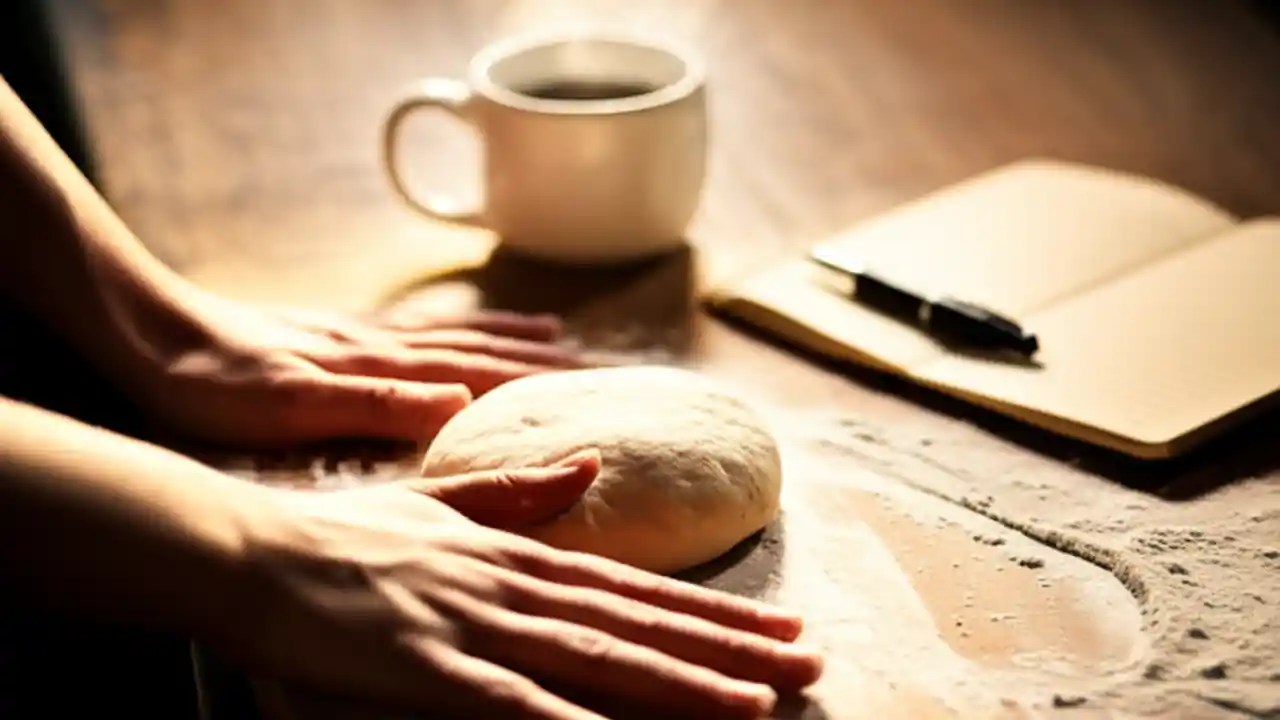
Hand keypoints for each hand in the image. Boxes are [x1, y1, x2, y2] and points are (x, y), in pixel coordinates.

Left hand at [123, 291, 582, 445]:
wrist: (150, 333)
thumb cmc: (217, 386)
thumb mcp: (298, 405)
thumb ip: (382, 402)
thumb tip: (466, 399)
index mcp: (380, 365)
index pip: (477, 369)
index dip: (537, 377)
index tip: (593, 380)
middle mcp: (379, 343)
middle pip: (476, 344)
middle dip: (537, 354)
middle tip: (592, 359)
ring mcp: (357, 335)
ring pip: (449, 333)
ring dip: (504, 334)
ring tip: (550, 331)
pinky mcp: (329, 335)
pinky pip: (412, 329)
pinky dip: (451, 329)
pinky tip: (453, 331)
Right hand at [223, 451, 822, 718]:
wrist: (248, 547)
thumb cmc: (339, 534)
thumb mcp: (438, 505)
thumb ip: (519, 488)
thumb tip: (589, 463)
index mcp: (519, 551)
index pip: (638, 585)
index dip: (716, 610)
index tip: (782, 627)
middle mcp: (514, 583)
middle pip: (640, 621)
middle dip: (729, 649)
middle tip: (809, 666)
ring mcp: (475, 624)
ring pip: (597, 658)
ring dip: (679, 684)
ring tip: (757, 706)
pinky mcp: (427, 666)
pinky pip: (512, 704)